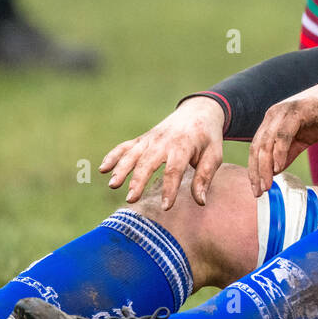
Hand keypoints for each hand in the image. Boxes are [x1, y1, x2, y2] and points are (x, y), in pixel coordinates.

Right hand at [101, 97, 225, 208]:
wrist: (198, 111)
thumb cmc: (207, 138)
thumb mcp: (214, 155)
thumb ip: (205, 177)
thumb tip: (200, 202)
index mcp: (183, 146)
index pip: (174, 170)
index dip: (169, 189)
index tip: (165, 207)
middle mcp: (163, 142)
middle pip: (148, 162)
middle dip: (138, 181)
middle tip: (131, 199)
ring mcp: (150, 139)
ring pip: (132, 154)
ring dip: (121, 169)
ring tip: (113, 185)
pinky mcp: (142, 139)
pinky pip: (125, 147)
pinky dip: (113, 156)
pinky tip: (103, 169)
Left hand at [247, 75, 317, 196]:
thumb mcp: (304, 139)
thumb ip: (288, 153)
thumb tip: (274, 171)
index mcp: (273, 121)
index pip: (256, 149)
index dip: (255, 170)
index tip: (257, 189)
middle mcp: (273, 115)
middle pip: (257, 147)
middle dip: (256, 172)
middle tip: (259, 192)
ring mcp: (284, 111)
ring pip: (267, 143)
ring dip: (265, 166)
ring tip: (267, 185)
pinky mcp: (297, 110)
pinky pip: (283, 134)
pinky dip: (279, 152)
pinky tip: (279, 168)